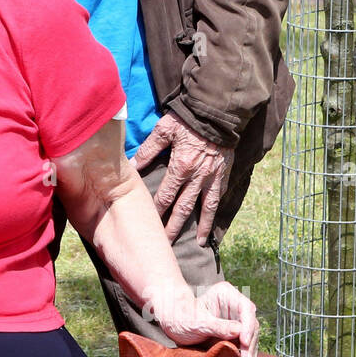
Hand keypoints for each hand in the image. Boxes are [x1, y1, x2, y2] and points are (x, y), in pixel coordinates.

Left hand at [132, 112, 232, 245]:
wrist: (216, 111)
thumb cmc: (186, 119)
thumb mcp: (163, 130)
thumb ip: (148, 150)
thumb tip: (131, 165)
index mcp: (181, 166)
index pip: (165, 196)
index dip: (156, 211)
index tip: (148, 225)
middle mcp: (198, 176)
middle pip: (184, 208)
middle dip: (174, 227)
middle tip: (166, 244)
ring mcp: (213, 177)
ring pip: (206, 207)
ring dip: (202, 227)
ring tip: (199, 243)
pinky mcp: (223, 173)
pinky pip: (219, 196)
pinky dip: (215, 210)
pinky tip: (212, 221)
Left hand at [145, 279, 258, 356]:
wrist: (171, 322)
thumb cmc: (180, 315)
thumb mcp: (197, 322)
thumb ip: (217, 326)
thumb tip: (239, 332)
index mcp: (226, 294)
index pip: (246, 309)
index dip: (248, 325)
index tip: (244, 341)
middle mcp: (234, 306)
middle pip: (251, 324)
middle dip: (250, 343)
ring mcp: (236, 320)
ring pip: (250, 336)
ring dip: (250, 353)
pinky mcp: (234, 334)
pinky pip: (244, 345)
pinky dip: (245, 356)